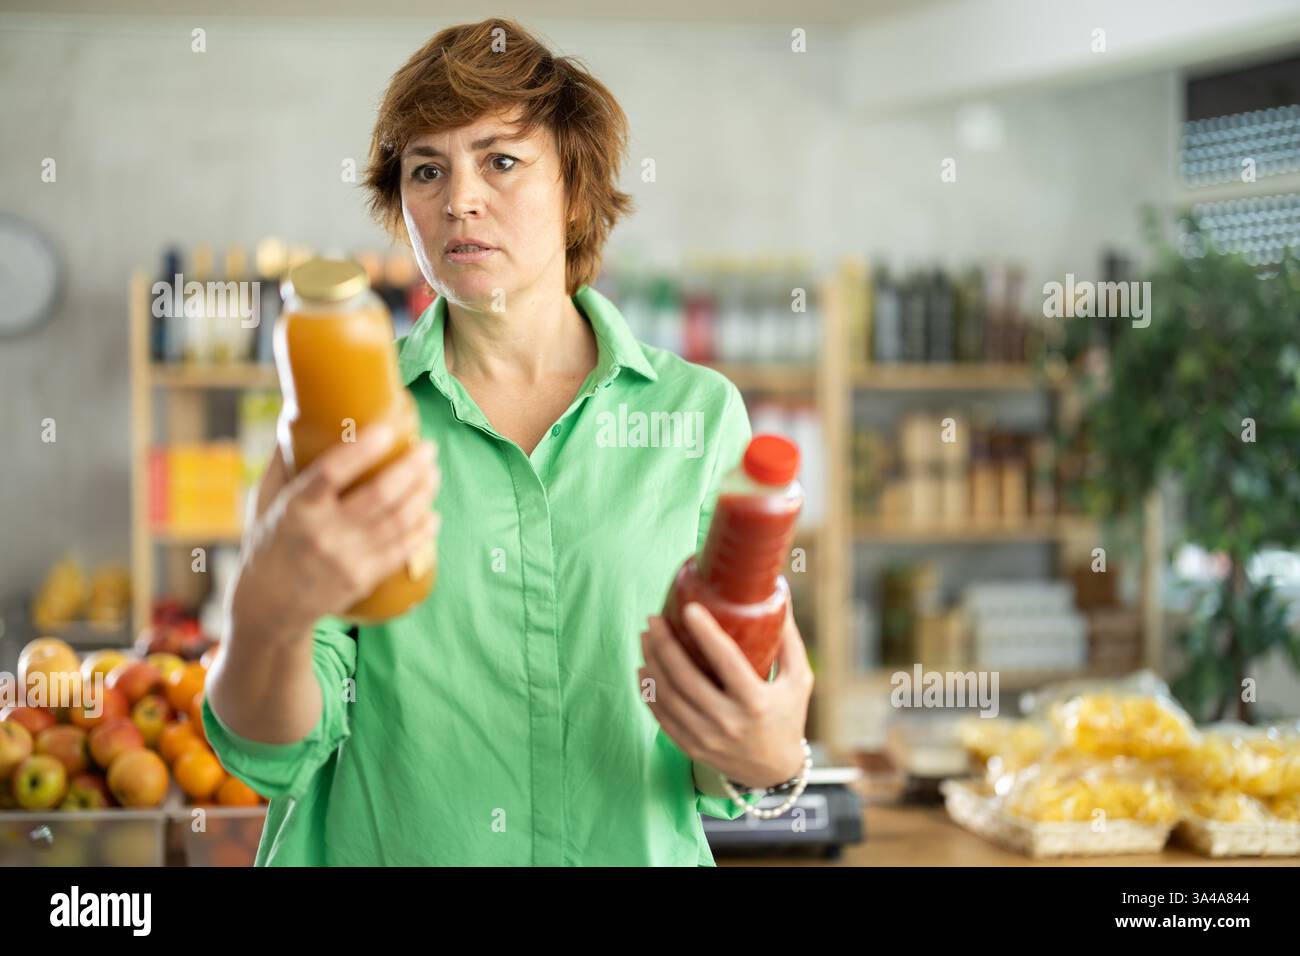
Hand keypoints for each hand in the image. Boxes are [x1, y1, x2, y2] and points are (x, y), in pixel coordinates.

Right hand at [229, 423, 440, 644]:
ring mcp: (346, 559)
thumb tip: (297, 414)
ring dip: (423, 494)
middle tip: (428, 449)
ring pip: (398, 521)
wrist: (269, 605)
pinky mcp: (363, 578)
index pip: (331, 473)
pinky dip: (422, 530)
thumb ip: (285, 461)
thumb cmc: (270, 543)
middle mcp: (323, 533)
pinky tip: (432, 514)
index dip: (362, 450)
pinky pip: (402, 550)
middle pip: (379, 496)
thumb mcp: (266, 501)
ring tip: (433, 474)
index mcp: (297, 508)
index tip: (388, 430)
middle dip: (412, 468)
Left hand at [638, 601, 812, 789]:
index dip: (705, 633)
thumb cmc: (788, 716)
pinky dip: (649, 691)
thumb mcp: (799, 680)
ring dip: (651, 663)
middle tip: (653, 619)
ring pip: (668, 696)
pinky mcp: (691, 747)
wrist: (774, 772)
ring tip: (645, 637)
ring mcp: (706, 737)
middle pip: (685, 678)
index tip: (689, 607)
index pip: (726, 661)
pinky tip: (644, 669)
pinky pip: (661, 717)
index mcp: (755, 701)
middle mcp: (728, 721)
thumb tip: (779, 596)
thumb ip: (788, 641)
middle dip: (664, 644)